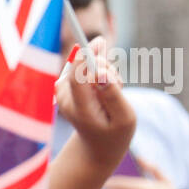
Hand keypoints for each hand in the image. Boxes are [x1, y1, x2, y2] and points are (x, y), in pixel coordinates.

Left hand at [55, 38, 134, 161]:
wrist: (97, 146)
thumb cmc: (115, 134)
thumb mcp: (124, 118)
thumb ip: (114, 95)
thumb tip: (101, 72)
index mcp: (81, 109)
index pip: (78, 76)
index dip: (87, 57)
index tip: (99, 42)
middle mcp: (67, 98)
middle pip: (84, 67)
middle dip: (105, 67)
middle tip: (119, 85)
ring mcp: (63, 91)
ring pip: (86, 65)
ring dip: (104, 71)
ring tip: (112, 92)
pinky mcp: (65, 84)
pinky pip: (83, 67)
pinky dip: (98, 72)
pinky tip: (104, 87)